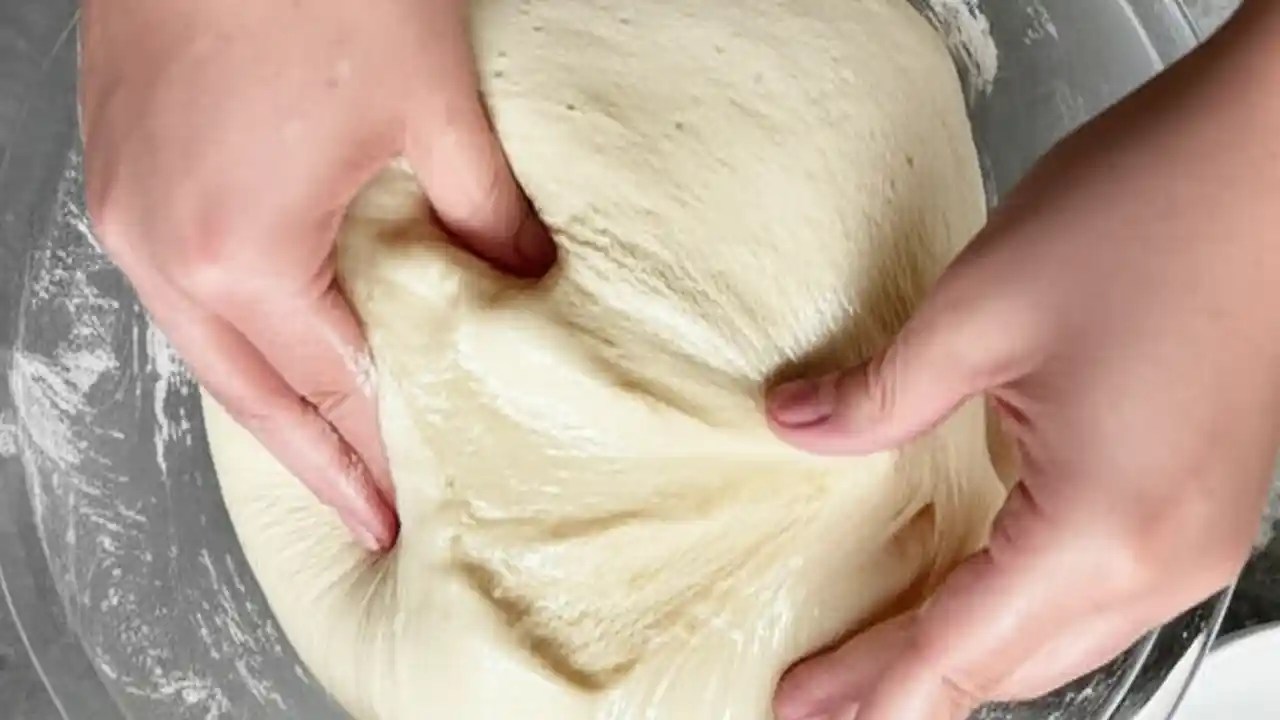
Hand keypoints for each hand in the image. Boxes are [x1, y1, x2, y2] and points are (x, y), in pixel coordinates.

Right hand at [80, 0, 555, 550]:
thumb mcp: (429, 100)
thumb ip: (482, 211)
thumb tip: (524, 280)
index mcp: (239, 250)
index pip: (334, 384)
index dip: (386, 446)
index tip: (423, 496)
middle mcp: (160, 246)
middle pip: (254, 395)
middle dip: (318, 464)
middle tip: (371, 521)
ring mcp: (125, 207)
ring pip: (207, 348)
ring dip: (271, 407)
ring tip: (329, 456)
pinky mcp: (119, 165)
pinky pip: (177, 290)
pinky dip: (233, 335)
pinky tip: (275, 349)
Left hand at [767, 5, 1279, 717]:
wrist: (1269, 150)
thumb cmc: (1154, 213)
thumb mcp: (977, 309)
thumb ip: (878, 395)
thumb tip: (798, 426)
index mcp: (1101, 528)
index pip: (956, 649)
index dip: (870, 687)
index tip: (803, 708)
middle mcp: (1163, 559)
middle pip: (1008, 663)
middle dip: (906, 682)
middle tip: (823, 691)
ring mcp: (1196, 539)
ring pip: (1057, 640)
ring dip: (965, 651)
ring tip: (881, 654)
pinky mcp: (1203, 504)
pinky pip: (1094, 593)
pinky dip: (1019, 608)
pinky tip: (970, 590)